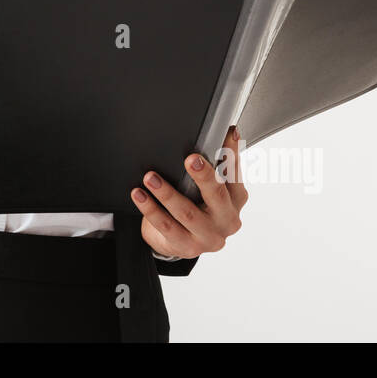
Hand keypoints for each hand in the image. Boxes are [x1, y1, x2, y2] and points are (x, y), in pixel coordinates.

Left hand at [130, 125, 247, 259]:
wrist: (185, 241)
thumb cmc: (200, 206)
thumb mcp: (213, 186)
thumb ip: (219, 163)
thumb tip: (227, 130)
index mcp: (237, 200)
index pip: (235, 172)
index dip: (231, 152)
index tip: (226, 133)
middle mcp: (227, 220)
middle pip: (216, 195)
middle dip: (203, 175)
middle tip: (190, 159)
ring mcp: (209, 237)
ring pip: (186, 213)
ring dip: (166, 193)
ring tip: (150, 177)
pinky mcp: (188, 247)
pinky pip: (166, 226)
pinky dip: (151, 209)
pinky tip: (139, 195)